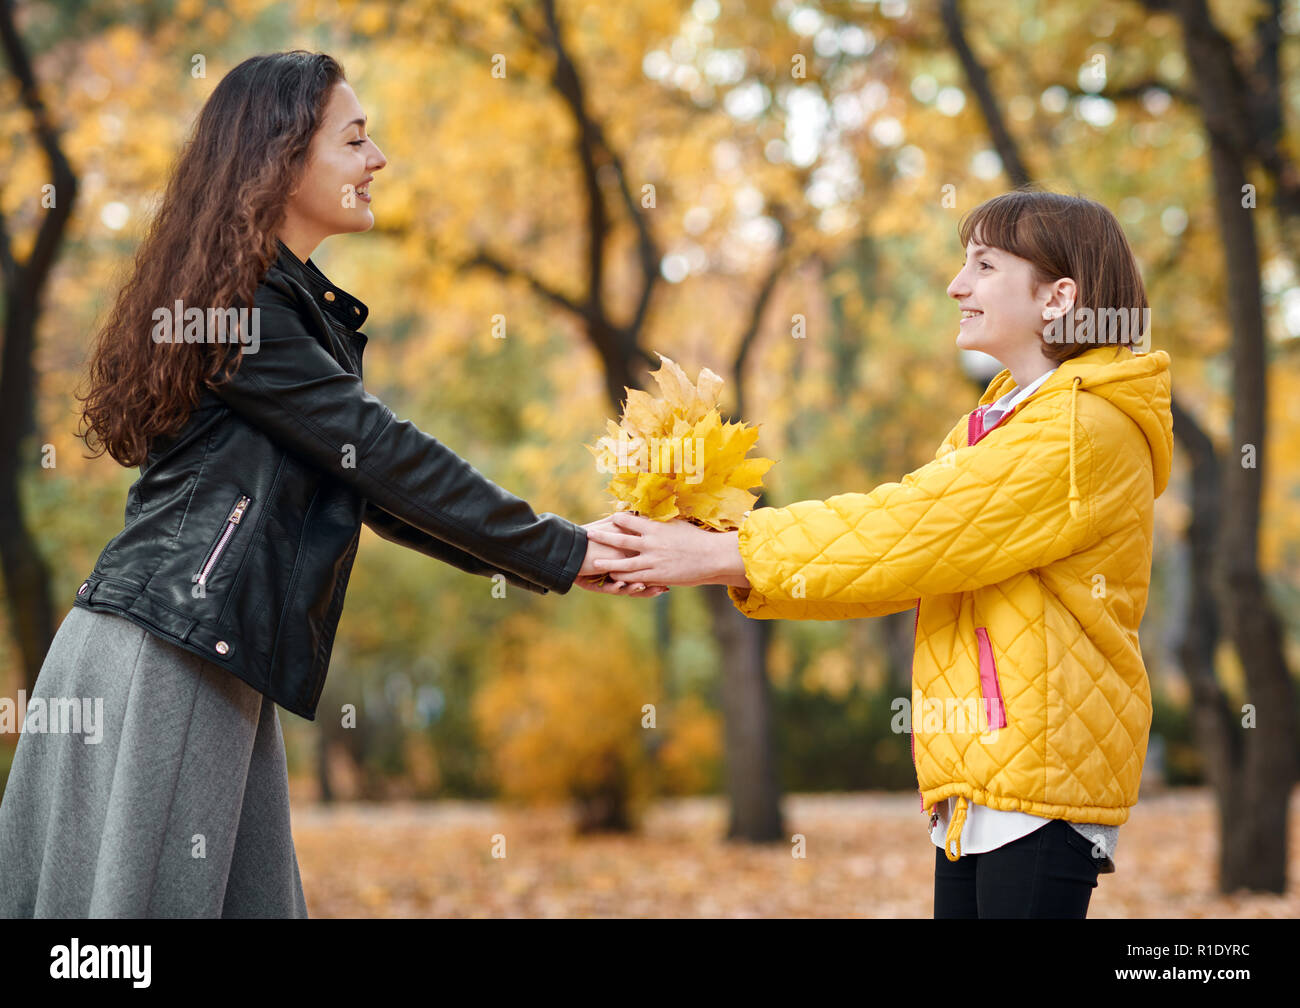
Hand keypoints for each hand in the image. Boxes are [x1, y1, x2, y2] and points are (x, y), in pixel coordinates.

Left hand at [583, 512, 749, 587]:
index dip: (617, 519)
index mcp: (656, 527)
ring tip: (594, 562)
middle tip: (588, 534)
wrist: (712, 556)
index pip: (630, 520)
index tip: (607, 518)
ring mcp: (653, 560)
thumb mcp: (678, 524)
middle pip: (620, 539)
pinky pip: (636, 578)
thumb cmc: (697, 539)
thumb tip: (653, 513)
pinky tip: (613, 578)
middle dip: (603, 537)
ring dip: (607, 562)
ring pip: (624, 562)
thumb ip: (662, 521)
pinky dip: (623, 578)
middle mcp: (651, 543)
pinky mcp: (657, 575)